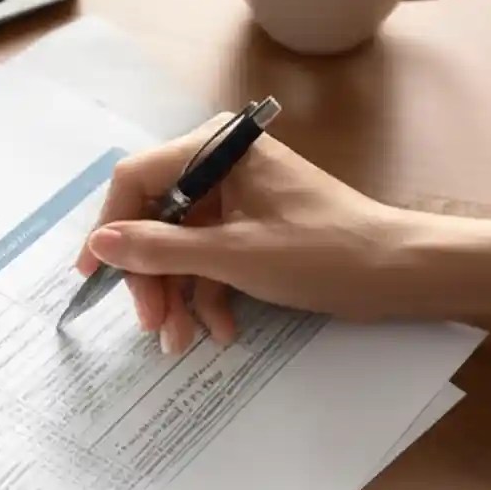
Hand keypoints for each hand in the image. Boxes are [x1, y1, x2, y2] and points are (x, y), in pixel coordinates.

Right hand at [76, 113, 410, 352]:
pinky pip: (212, 256)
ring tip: (180, 342)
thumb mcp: (232, 256)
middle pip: (157, 218)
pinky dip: (211, 293)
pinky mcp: (253, 226)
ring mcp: (238, 196)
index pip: (137, 179)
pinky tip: (222, 331)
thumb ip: (160, 249)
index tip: (92, 275)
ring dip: (179, 294)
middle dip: (152, 276)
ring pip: (182, 245)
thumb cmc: (321, 252)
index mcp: (216, 147)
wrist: (398, 272)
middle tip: (150, 325)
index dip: (109, 227)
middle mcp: (221, 163)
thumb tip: (101, 243)